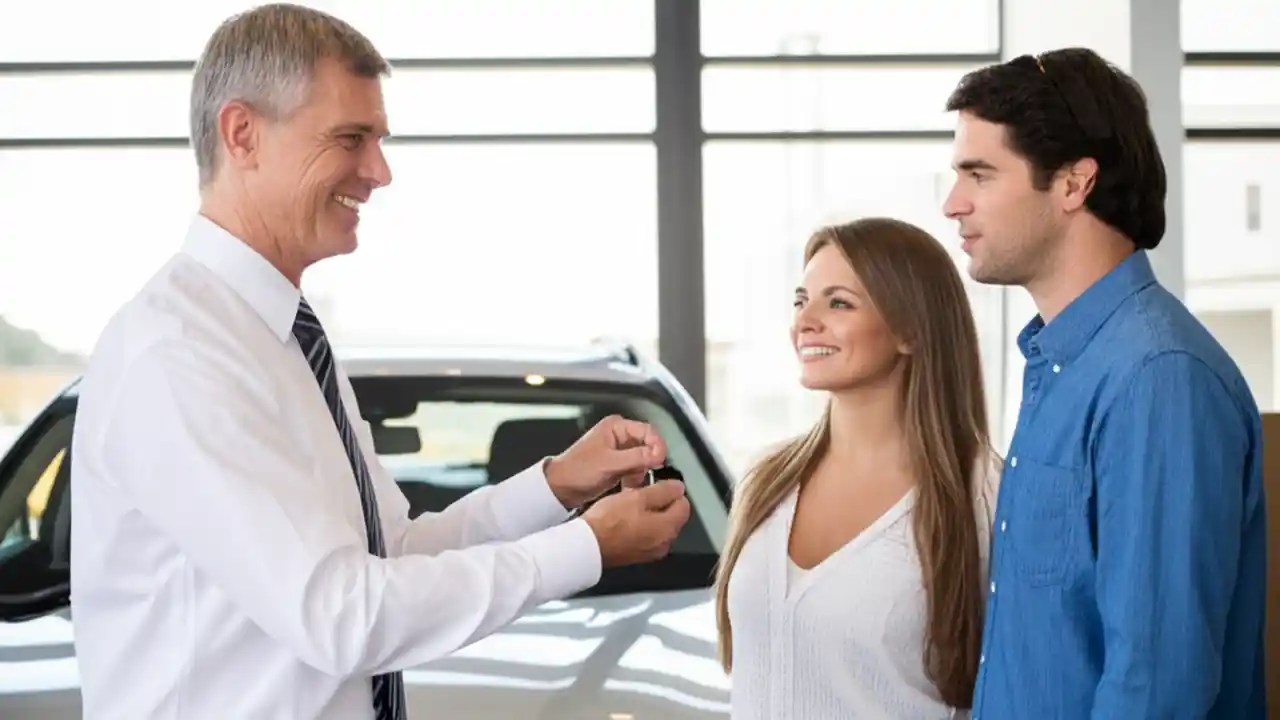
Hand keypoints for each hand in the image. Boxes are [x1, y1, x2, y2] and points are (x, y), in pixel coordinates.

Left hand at [544, 415, 666, 508]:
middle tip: (647, 473)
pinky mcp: (619, 465)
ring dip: (642, 471)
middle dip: (649, 461)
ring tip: (632, 481)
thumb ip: (636, 457)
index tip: (660, 460)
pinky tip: (628, 486)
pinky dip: (636, 478)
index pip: (648, 430)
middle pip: (648, 445)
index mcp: (616, 427)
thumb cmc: (577, 470)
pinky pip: (637, 469)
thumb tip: (659, 454)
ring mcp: (620, 451)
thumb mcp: (610, 463)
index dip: (657, 445)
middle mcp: (619, 436)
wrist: (561, 488)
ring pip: (644, 459)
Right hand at [581, 479, 690, 567]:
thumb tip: (678, 487)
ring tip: (629, 504)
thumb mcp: (638, 497)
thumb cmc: (609, 521)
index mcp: (668, 528)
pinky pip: (645, 536)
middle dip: (660, 503)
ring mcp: (650, 552)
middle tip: (640, 493)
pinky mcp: (636, 555)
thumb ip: (663, 491)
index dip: (672, 491)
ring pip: (657, 526)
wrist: (587, 546)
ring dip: (648, 514)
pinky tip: (623, 519)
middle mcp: (664, 543)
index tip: (657, 484)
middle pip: (672, 517)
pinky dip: (640, 526)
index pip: (684, 505)